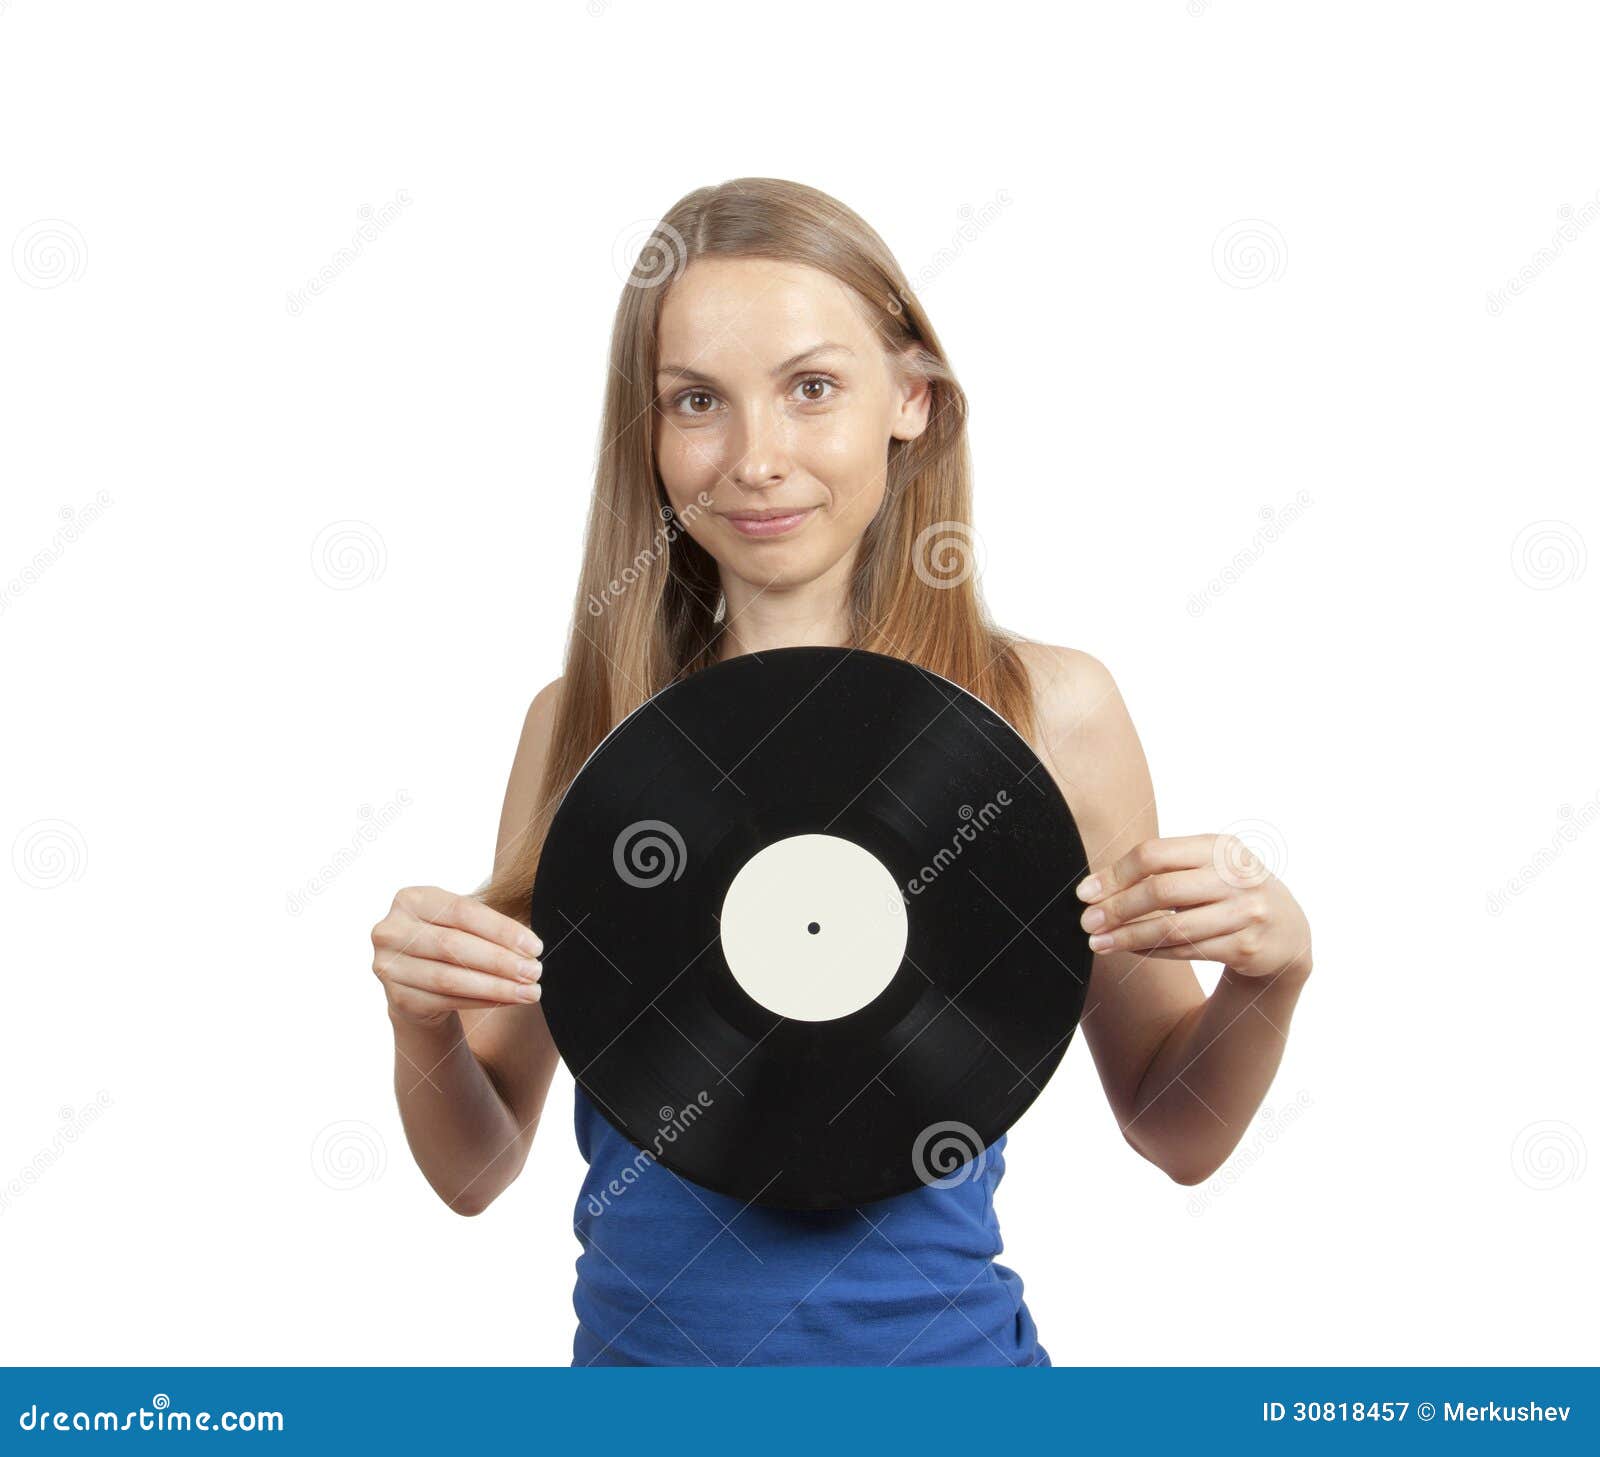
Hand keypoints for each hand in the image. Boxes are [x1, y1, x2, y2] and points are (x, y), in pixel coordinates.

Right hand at [371, 885, 543, 1027]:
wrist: (416, 978)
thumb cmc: (448, 940)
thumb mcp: (463, 923)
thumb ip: (490, 927)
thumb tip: (531, 948)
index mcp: (411, 899)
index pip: (463, 911)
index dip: (502, 930)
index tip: (535, 947)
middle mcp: (391, 930)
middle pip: (454, 945)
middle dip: (501, 961)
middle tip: (535, 972)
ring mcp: (389, 966)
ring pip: (450, 978)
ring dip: (496, 986)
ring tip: (529, 991)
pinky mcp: (398, 998)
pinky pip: (446, 1001)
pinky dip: (482, 1001)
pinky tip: (508, 1000)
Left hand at [1074, 834, 1311, 979]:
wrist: (1288, 930)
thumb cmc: (1229, 892)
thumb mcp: (1207, 867)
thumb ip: (1162, 870)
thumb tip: (1096, 887)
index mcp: (1219, 846)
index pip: (1155, 854)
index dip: (1115, 874)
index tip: (1085, 893)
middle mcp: (1236, 875)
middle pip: (1161, 890)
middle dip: (1117, 908)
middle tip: (1087, 922)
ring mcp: (1246, 912)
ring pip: (1172, 928)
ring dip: (1127, 937)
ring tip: (1098, 943)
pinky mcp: (1247, 947)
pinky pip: (1187, 951)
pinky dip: (1152, 951)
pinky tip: (1130, 950)